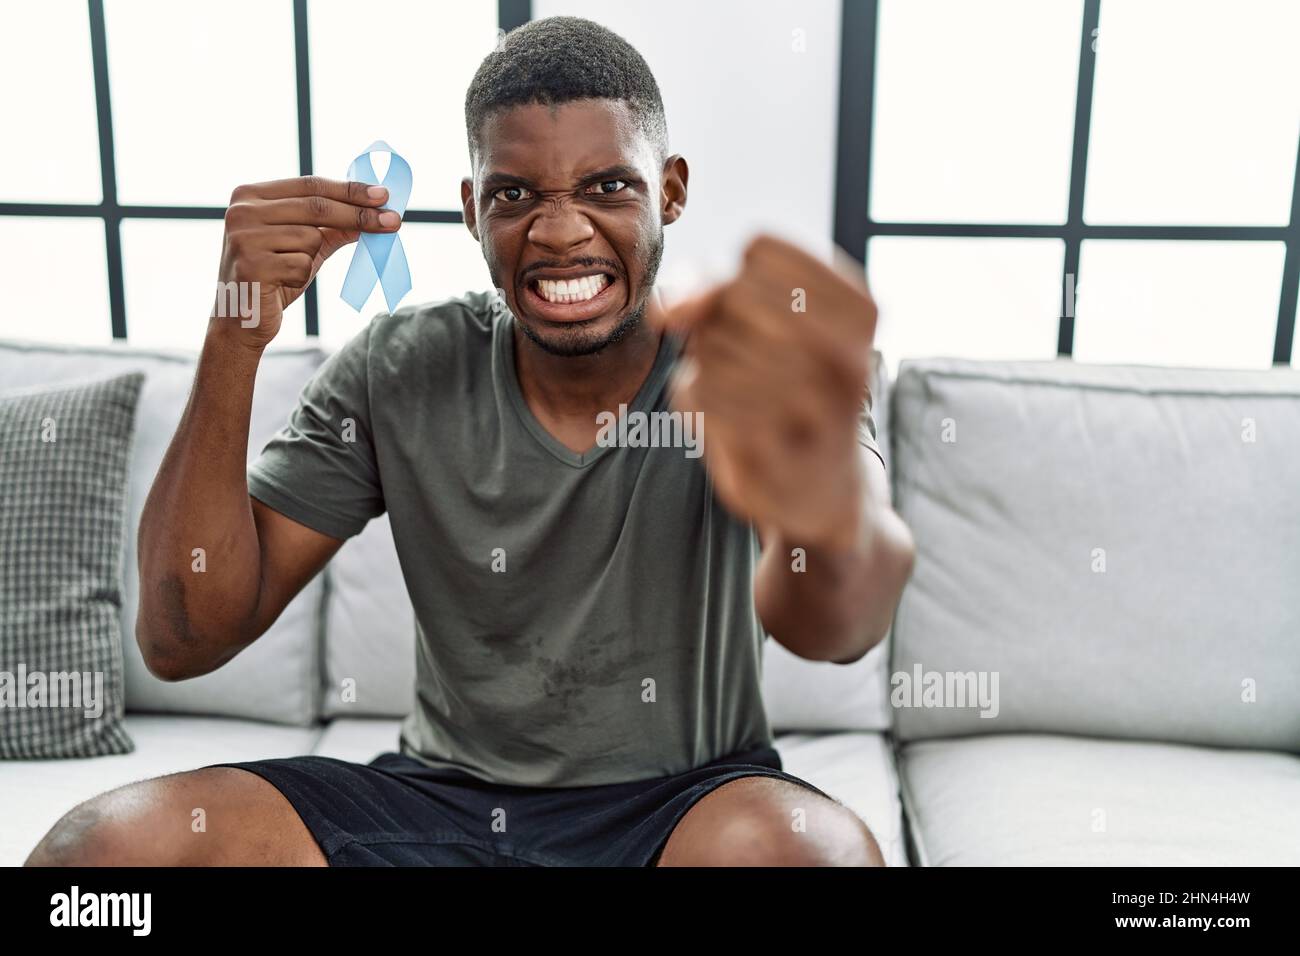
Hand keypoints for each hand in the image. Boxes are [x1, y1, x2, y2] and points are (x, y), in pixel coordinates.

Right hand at [211, 176, 401, 349]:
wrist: (238, 323)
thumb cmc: (273, 280)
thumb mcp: (303, 247)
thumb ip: (332, 228)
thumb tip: (375, 213)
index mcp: (249, 196)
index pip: (311, 185)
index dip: (350, 190)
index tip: (385, 196)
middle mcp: (241, 211)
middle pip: (317, 206)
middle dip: (360, 214)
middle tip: (394, 220)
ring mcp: (244, 237)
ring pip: (311, 238)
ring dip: (311, 259)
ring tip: (286, 271)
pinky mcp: (251, 265)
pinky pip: (302, 265)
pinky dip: (300, 277)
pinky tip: (279, 284)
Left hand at [651, 234, 878, 551]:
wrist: (821, 488)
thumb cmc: (787, 383)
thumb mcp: (764, 321)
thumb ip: (710, 288)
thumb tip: (665, 312)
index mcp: (862, 310)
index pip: (760, 250)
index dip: (736, 276)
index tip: (754, 311)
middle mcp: (851, 359)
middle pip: (734, 296)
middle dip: (718, 321)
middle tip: (743, 358)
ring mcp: (816, 415)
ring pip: (713, 346)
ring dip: (705, 363)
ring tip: (736, 391)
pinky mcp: (775, 459)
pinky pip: (701, 395)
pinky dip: (694, 398)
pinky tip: (722, 418)